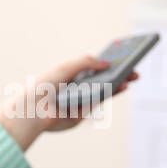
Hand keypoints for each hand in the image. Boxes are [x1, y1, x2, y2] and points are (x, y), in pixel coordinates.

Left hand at [0, 55, 138, 151]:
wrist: (33, 110)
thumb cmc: (44, 86)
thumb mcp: (66, 68)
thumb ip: (86, 62)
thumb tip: (107, 62)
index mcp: (71, 75)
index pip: (92, 67)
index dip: (107, 62)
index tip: (122, 55)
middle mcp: (77, 88)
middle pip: (102, 79)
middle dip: (118, 73)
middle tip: (133, 67)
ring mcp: (80, 100)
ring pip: (104, 90)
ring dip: (120, 83)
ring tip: (133, 75)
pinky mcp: (82, 112)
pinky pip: (100, 101)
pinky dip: (113, 93)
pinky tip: (123, 85)